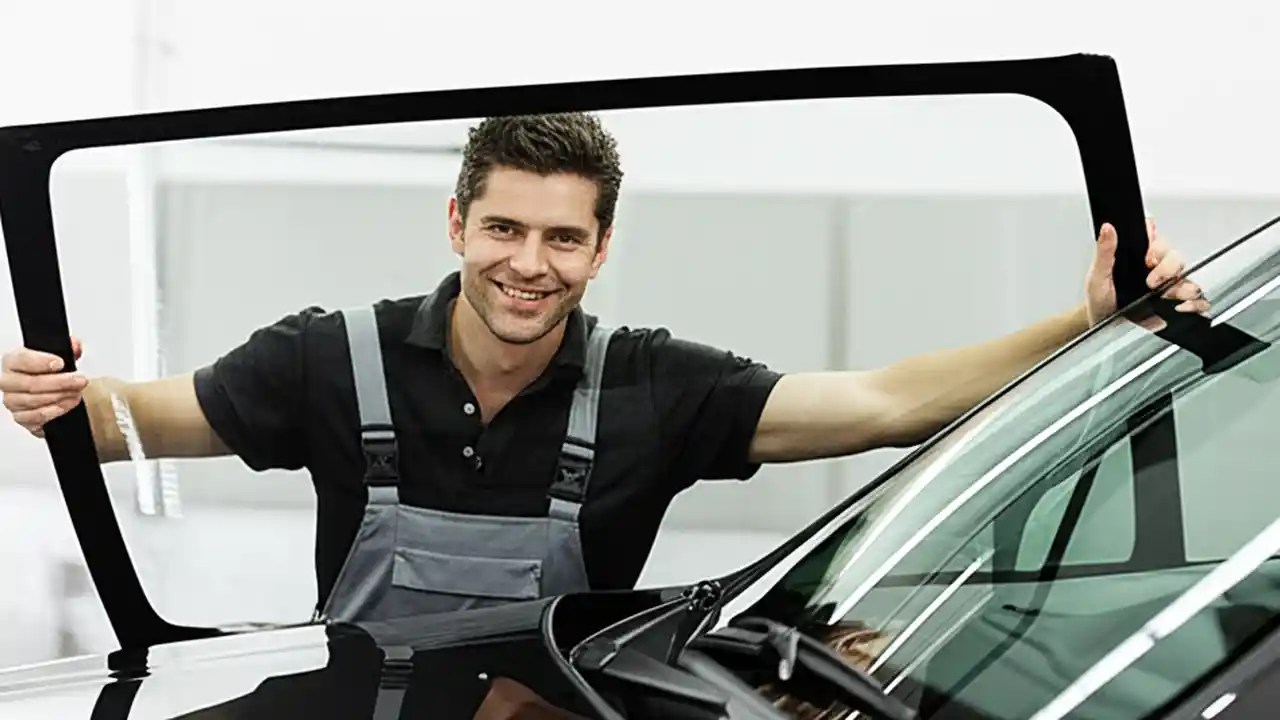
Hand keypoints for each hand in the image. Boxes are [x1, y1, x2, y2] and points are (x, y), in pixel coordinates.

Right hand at [1, 337, 87, 437]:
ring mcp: (12, 401)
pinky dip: (54, 411)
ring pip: (34, 400)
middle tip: (79, 380)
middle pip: (30, 383)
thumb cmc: (50, 373)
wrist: (52, 392)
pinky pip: (35, 417)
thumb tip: (75, 346)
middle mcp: (9, 382)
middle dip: (60, 382)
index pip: (21, 360)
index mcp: (13, 362)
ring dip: (60, 396)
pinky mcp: (21, 418)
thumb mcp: (59, 356)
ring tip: (77, 392)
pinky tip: (68, 404)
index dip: (41, 361)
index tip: (60, 363)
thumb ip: (67, 348)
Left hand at [1085, 217, 1208, 326]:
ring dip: (1183, 285)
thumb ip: (1104, 252)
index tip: (1147, 257)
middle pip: (1175, 256)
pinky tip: (1182, 306)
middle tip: (1151, 281)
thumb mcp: (1097, 276)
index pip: (1156, 239)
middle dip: (1168, 267)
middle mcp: (1156, 269)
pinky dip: (1196, 303)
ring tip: (1169, 295)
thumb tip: (1107, 228)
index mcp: (1138, 256)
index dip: (1156, 243)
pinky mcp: (1177, 305)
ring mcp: (1168, 286)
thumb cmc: (1100, 301)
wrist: (1103, 327)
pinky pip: (1197, 300)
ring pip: (1187, 277)